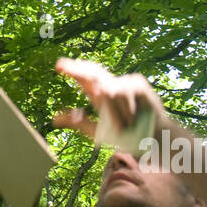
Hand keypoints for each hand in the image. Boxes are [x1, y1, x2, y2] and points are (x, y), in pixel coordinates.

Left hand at [51, 57, 165, 144]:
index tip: (58, 66)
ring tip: (123, 126)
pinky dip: (125, 107)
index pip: (84, 78)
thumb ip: (78, 123)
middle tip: (62, 67)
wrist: (153, 141)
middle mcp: (111, 86)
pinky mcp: (138, 83)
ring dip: (113, 112)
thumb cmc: (127, 136)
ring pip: (108, 90)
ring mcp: (125, 82)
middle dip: (77, 69)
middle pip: (93, 72)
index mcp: (100, 96)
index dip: (72, 70)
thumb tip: (53, 119)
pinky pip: (124, 91)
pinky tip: (133, 116)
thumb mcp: (98, 131)